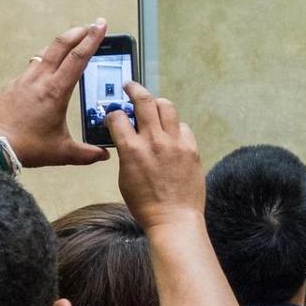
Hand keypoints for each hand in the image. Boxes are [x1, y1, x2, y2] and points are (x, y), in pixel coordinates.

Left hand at [0, 20, 111, 166]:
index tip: (100, 25)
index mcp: (55, 91)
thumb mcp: (63, 152)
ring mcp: (24, 80)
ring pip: (45, 52)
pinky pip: (33, 64)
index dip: (92, 39)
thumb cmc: (28, 147)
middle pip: (60, 46)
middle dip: (78, 32)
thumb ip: (87, 153)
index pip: (78, 58)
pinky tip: (49, 64)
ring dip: (61, 43)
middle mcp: (39, 80)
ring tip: (73, 40)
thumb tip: (104, 155)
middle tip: (91, 25)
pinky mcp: (13, 85)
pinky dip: (46, 58)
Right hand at [107, 82, 204, 232]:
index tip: (114, 114)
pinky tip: (171, 133)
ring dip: (157, 103)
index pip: (118, 117)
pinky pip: (183, 127)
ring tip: (153, 105)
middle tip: (130, 86)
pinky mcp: (192, 149)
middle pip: (144, 100)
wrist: (174, 219)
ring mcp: (175, 143)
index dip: (113, 113)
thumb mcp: (124, 178)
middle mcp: (154, 141)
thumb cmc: (146, 205)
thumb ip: (126, 153)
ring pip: (167, 107)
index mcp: (131, 149)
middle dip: (134, 89)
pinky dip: (175, 126)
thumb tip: (127, 138)